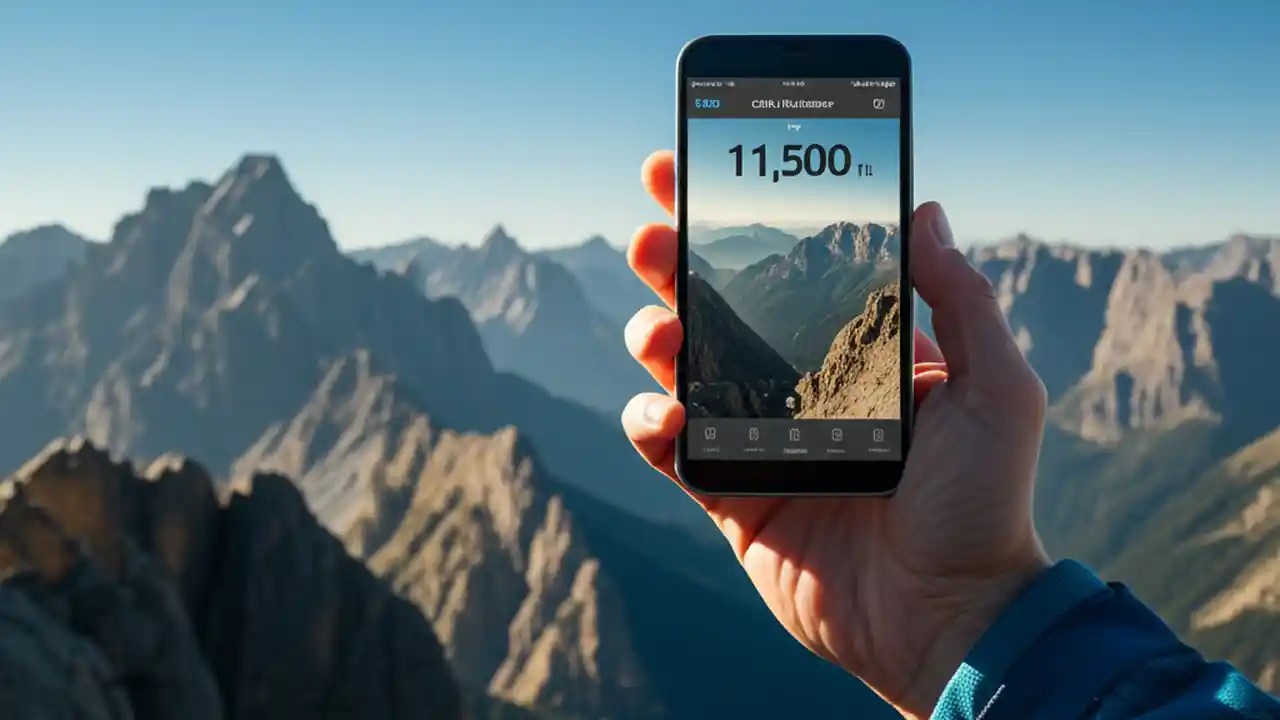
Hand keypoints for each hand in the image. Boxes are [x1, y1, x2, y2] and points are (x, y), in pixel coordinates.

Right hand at [621, 151, 1051, 718]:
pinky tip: (666, 414)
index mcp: (857, 353)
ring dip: (655, 334)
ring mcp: (758, 439)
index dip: (742, 225)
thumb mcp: (996, 390)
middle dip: (677, 263)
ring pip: (681, 368)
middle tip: (652, 230)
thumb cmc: (983, 503)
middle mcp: (800, 387)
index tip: (702, 175)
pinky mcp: (726, 494)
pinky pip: (667, 448)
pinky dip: (649, 424)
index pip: (790, 272)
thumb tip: (924, 210)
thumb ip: (964, 301)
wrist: (947, 616)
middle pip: (720, 308)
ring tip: (658, 325)